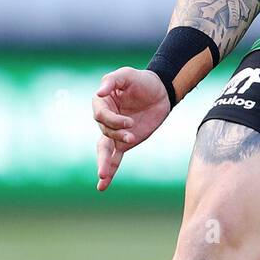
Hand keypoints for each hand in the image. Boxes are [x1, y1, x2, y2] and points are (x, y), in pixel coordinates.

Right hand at [92, 67, 170, 190]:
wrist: (160, 92)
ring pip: (104, 149)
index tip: (130, 122)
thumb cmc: (142, 80)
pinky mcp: (126, 142)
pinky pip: (114, 158)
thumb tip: (98, 92)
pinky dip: (109, 170)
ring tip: (103, 175)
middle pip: (103, 131)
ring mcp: (115, 133)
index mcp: (101, 103)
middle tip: (130, 137)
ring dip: (104, 162)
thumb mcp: (127, 74)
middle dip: (115, 136)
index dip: (114, 120)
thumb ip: (112, 81)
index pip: (100, 115)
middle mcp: (105, 119)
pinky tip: (102, 184)